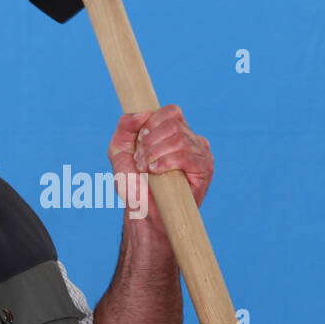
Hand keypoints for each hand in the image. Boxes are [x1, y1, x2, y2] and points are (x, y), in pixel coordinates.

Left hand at [107, 104, 212, 234]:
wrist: (143, 212)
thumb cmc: (134, 182)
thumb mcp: (119, 150)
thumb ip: (124, 126)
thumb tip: (143, 113)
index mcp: (174, 130)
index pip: (171, 111)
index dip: (152, 123)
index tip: (140, 142)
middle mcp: (191, 139)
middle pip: (174, 124)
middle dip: (150, 142)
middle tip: (140, 161)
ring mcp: (200, 153)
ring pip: (179, 139)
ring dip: (156, 154)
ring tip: (146, 169)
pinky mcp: (205, 169)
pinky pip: (187, 156)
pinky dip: (167, 162)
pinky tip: (156, 172)